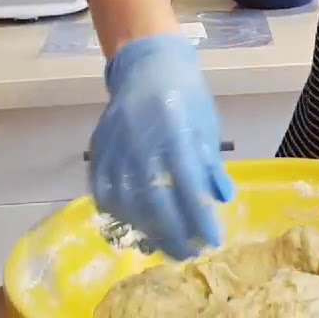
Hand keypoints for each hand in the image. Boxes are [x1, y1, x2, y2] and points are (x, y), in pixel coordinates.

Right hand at [87, 33, 234, 260]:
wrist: (147, 65)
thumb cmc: (185, 95)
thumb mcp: (206, 125)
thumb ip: (210, 164)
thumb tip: (221, 199)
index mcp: (173, 130)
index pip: (187, 184)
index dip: (199, 217)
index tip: (211, 241)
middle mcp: (140, 140)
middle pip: (154, 200)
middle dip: (173, 233)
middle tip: (188, 253)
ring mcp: (115, 145)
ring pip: (126, 200)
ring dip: (147, 229)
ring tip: (165, 245)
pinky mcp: (98, 149)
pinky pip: (102, 190)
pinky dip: (119, 213)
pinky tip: (135, 224)